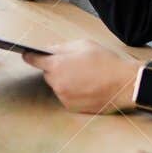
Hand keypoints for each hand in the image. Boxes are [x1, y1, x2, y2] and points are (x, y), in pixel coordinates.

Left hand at [21, 39, 141, 112]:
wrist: (124, 84)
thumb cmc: (105, 61)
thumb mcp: (83, 45)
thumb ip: (61, 47)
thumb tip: (48, 49)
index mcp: (57, 65)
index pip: (33, 60)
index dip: (30, 56)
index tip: (26, 54)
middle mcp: (57, 83)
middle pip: (48, 74)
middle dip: (55, 68)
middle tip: (73, 65)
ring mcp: (64, 97)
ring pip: (57, 86)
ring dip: (64, 81)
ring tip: (84, 76)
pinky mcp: (72, 107)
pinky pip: (66, 97)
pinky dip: (72, 92)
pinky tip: (87, 87)